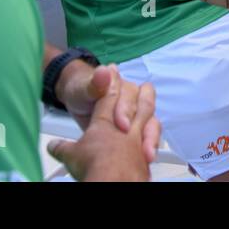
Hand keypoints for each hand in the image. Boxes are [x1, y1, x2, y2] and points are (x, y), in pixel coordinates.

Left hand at [47, 66, 157, 180]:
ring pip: (151, 123)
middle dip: (141, 127)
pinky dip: (147, 147)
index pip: (131, 95)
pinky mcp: (134, 129)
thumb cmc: (81, 91)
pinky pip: (146, 137)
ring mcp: (135, 114)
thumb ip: (94, 83)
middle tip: (131, 141)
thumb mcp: (83, 88)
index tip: (122, 125)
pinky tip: (146, 158)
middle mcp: (133, 99)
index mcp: (122, 86)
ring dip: (150, 138)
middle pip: (145, 110)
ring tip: (147, 154)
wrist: (77, 101)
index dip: (127, 110)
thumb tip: (105, 71)